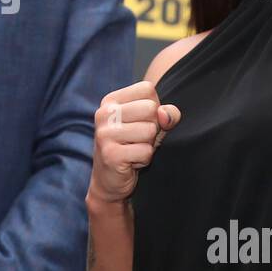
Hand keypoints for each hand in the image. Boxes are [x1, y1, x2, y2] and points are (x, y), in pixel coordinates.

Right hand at [88, 80, 181, 203]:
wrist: (109, 181)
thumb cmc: (132, 148)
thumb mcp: (152, 125)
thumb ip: (167, 114)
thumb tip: (164, 115)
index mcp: (111, 100)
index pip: (147, 89)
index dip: (154, 108)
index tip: (140, 122)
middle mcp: (104, 113)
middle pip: (151, 108)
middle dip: (153, 128)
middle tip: (138, 140)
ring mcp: (105, 133)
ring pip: (150, 130)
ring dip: (148, 145)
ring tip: (134, 150)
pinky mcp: (110, 154)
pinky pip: (146, 151)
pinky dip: (144, 160)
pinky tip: (131, 162)